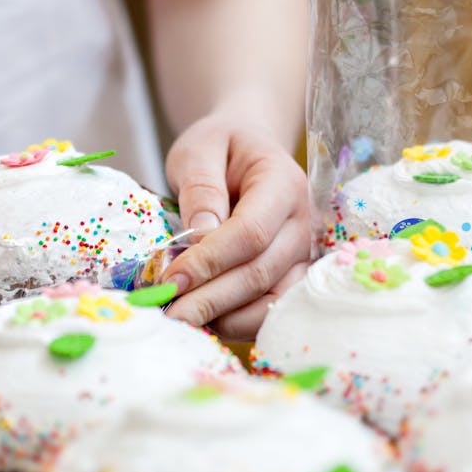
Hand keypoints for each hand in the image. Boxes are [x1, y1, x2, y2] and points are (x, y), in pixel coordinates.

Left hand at [161, 114, 310, 339]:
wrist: (249, 151)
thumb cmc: (221, 148)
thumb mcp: (199, 150)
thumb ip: (200, 187)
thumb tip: (201, 237)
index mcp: (284, 184)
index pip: (251, 233)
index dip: (210, 261)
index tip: (170, 281)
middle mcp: (303, 223)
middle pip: (261, 273)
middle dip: (211, 299)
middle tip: (168, 314)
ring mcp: (303, 254)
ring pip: (271, 301)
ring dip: (226, 317)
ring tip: (183, 320)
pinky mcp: (293, 276)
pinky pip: (271, 310)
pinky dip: (238, 322)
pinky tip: (205, 320)